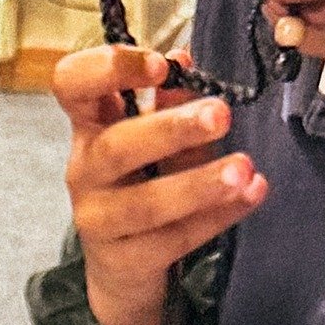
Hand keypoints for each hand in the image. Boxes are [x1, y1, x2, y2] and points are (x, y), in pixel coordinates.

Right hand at [55, 44, 268, 324]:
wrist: (121, 263)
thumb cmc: (139, 180)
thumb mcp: (152, 134)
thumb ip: (168, 101)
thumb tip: (183, 60)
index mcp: (88, 126)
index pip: (72, 85)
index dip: (107, 69)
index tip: (160, 65)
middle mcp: (84, 170)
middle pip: (116, 147)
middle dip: (171, 129)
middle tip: (221, 114)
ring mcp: (99, 220)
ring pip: (147, 204)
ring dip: (199, 184)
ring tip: (244, 168)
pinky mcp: (125, 260)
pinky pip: (175, 239)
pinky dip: (217, 217)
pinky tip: (252, 194)